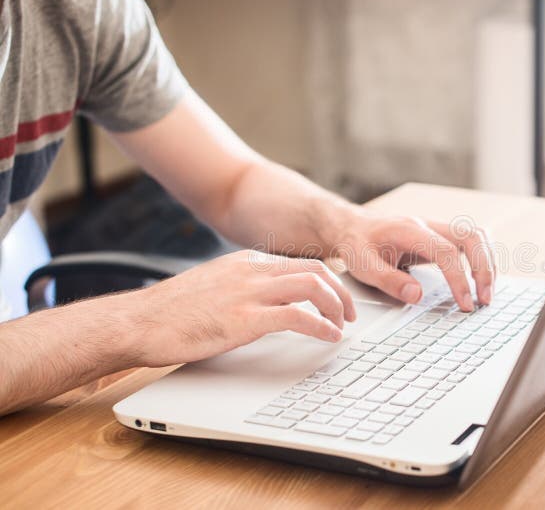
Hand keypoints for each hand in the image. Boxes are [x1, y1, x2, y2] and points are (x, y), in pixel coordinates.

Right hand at [128, 250, 355, 366]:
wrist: (138, 322)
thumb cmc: (170, 312)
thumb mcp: (213, 287)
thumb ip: (241, 287)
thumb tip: (265, 303)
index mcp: (245, 262)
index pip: (301, 263)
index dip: (328, 281)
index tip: (337, 299)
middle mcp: (251, 271)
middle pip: (316, 270)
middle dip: (341, 293)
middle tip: (349, 314)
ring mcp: (249, 292)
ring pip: (313, 286)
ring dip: (336, 308)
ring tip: (342, 327)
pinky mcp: (244, 318)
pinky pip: (298, 316)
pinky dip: (321, 327)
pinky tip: (329, 338)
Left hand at [328, 210, 495, 311]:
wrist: (352, 227)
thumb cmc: (356, 244)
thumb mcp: (363, 265)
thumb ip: (389, 280)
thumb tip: (417, 296)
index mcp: (410, 231)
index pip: (446, 251)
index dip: (459, 278)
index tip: (464, 304)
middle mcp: (428, 226)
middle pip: (472, 236)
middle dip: (484, 268)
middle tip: (485, 299)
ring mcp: (436, 230)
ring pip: (476, 236)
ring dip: (487, 263)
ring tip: (487, 294)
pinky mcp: (440, 238)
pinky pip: (470, 243)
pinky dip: (481, 261)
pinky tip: (479, 282)